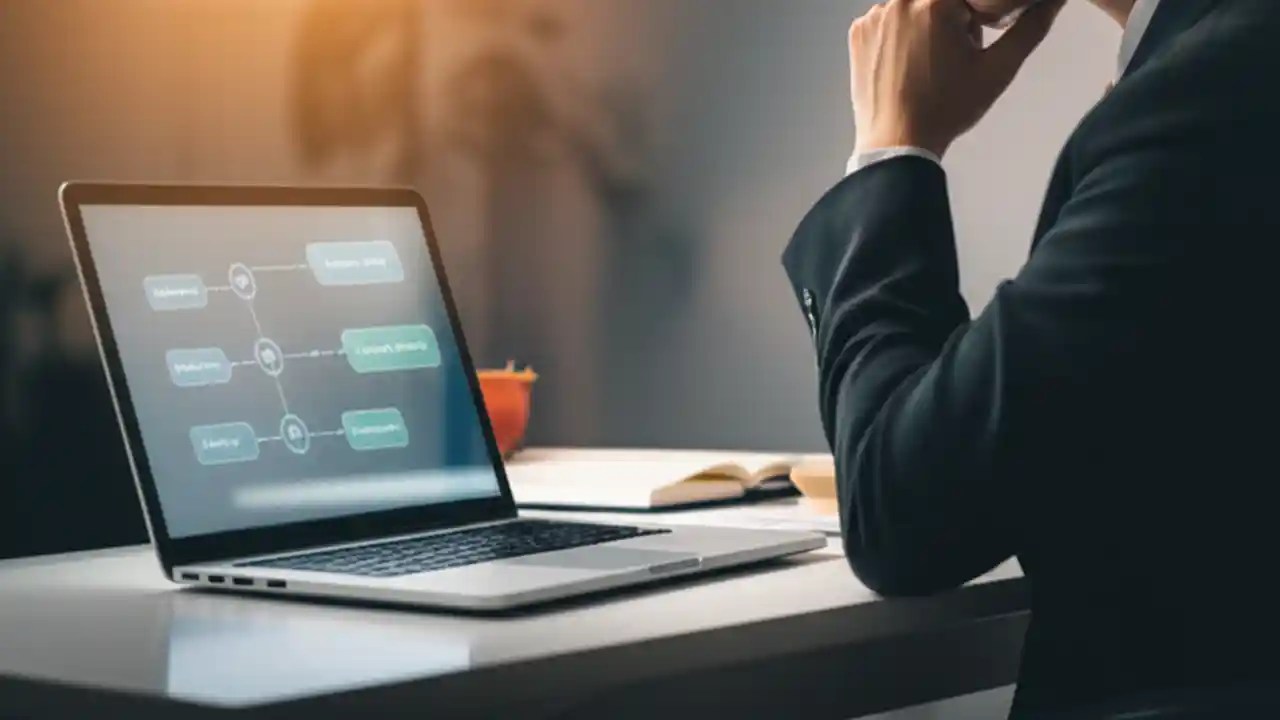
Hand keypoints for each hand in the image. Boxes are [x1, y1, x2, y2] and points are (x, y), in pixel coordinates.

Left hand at [850, 0, 1065, 158]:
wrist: (897, 143)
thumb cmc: (948, 108)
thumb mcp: (998, 69)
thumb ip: (1030, 28)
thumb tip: (1054, 3)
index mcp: (935, 1)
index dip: (976, 18)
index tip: (972, 43)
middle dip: (950, 17)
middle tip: (950, 56)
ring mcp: (873, 16)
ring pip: (912, 5)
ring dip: (925, 23)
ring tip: (928, 63)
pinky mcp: (857, 32)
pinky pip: (886, 19)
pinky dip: (899, 33)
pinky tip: (905, 64)